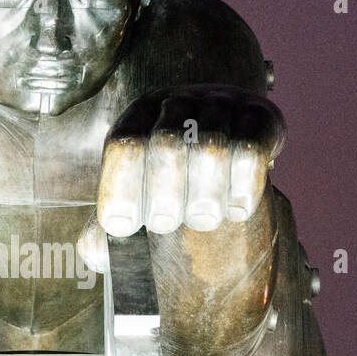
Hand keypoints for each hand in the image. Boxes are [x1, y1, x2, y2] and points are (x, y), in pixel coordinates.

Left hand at [96, 84, 284, 235]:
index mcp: (137, 118)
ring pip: (211, 149)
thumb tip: (96, 252)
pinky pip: (251, 152)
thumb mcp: (135, 194)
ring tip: (202, 218)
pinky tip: (236, 209)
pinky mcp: (260, 115)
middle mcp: (177, 103)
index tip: (124, 227)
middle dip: (164, 195)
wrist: (224, 142)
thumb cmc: (169, 179)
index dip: (121, 189)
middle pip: (167, 145)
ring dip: (204, 197)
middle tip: (165, 223)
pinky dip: (242, 189)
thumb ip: (109, 228)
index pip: (124, 145)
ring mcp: (221, 104)